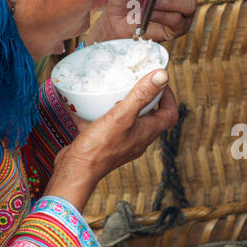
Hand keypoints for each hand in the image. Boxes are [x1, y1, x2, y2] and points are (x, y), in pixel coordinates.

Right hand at [43, 69, 177, 209]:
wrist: (76, 171)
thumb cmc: (100, 147)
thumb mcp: (122, 115)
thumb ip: (142, 95)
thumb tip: (163, 75)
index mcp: (148, 132)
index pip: (170, 113)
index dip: (169, 96)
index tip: (157, 81)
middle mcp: (138, 139)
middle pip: (151, 116)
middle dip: (146, 97)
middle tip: (136, 81)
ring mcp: (122, 143)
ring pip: (129, 120)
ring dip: (124, 105)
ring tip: (114, 90)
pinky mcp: (105, 145)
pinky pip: (107, 126)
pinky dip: (100, 115)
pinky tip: (88, 105)